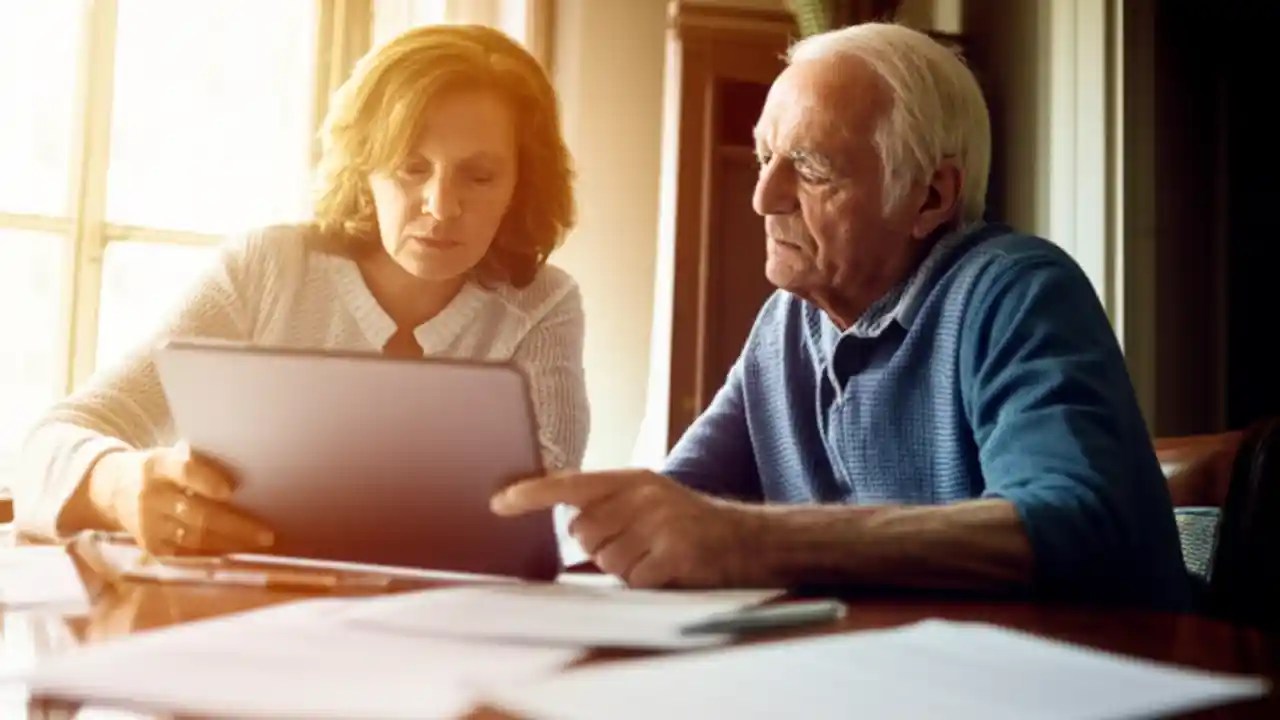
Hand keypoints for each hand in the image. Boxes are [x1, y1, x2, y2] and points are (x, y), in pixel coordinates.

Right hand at [87, 444, 274, 556]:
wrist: (111, 489)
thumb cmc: (159, 470)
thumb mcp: (169, 456)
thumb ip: (198, 465)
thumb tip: (249, 474)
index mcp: (157, 465)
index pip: (183, 471)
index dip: (206, 481)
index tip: (230, 491)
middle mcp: (150, 495)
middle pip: (196, 513)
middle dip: (234, 526)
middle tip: (266, 534)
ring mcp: (147, 524)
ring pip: (195, 538)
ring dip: (230, 543)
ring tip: (259, 544)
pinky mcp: (150, 545)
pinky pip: (187, 553)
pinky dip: (214, 554)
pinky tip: (237, 553)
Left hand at [491, 470, 764, 588]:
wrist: (747, 541)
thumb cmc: (688, 525)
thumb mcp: (650, 500)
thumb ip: (610, 506)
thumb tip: (568, 525)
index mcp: (633, 479)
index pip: (571, 484)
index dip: (531, 494)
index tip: (498, 502)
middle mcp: (644, 496)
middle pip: (584, 535)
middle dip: (603, 547)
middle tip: (639, 543)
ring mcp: (660, 524)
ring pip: (608, 561)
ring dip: (628, 569)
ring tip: (657, 555)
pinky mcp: (675, 553)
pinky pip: (635, 581)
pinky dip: (648, 583)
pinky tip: (670, 570)